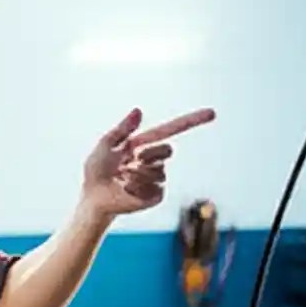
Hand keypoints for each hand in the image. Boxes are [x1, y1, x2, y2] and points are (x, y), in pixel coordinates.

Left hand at [80, 107, 215, 219]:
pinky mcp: (156, 196)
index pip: (171, 130)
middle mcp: (154, 160)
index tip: (212, 113)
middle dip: (147, 155)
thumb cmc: (96, 170)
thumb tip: (139, 110)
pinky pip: (156, 188)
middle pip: (168, 150)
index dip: (192, 121)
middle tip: (126, 164)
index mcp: (144, 145)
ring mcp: (157, 178)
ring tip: (122, 178)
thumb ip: (122, 129)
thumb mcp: (106, 145)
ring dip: (136, 174)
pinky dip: (137, 188)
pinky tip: (126, 190)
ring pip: (159, 171)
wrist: (93, 196)